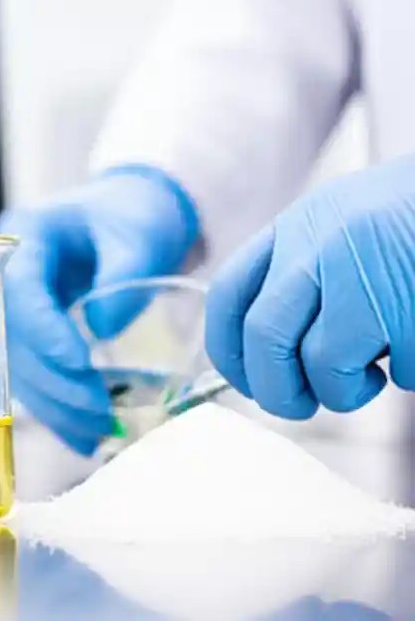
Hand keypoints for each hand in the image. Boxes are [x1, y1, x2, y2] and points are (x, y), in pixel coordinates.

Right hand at [0, 167, 198, 454]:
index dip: (42, 331)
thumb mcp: (143, 234)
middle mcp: (0, 271)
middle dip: (49, 379)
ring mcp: (5, 306)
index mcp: (24, 235)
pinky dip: (51, 409)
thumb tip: (103, 330)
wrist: (130, 211)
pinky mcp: (19, 334)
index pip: (18, 288)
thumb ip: (127, 273)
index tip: (81, 363)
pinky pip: (25, 377)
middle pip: (5, 335)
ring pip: (9, 365)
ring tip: (98, 430)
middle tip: (99, 411)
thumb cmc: (136, 215)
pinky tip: (81, 437)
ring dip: (49, 403)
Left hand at [206, 156, 414, 418]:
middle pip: (265, 338)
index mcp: (298, 224)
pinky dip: (413, 373)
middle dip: (277, 389)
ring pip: (324, 365)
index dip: (229, 352)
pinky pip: (401, 370)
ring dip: (346, 389)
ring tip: (376, 373)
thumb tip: (263, 355)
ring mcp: (367, 274)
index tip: (247, 380)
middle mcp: (321, 245)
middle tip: (302, 402)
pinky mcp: (412, 306)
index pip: (230, 296)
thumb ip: (303, 273)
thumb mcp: (346, 224)